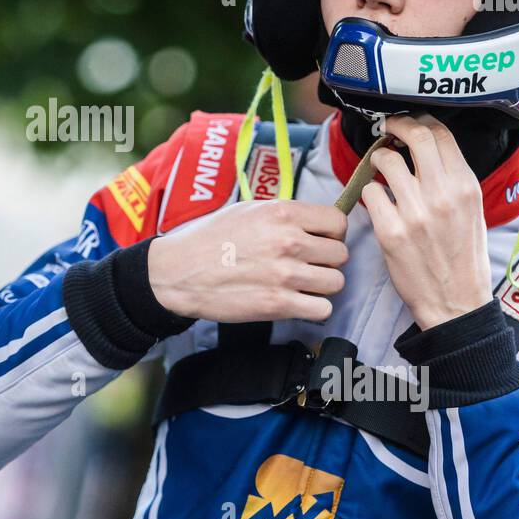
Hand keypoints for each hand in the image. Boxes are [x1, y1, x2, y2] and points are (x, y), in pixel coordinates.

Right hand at [147, 199, 348, 323]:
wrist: (179, 271)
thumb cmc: (211, 238)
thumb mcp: (249, 210)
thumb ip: (285, 215)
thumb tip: (317, 223)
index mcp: (282, 213)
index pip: (337, 222)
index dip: (331, 234)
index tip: (319, 241)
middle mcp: (288, 241)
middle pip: (340, 254)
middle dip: (326, 261)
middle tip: (306, 265)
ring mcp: (285, 274)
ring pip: (336, 282)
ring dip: (321, 286)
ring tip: (300, 284)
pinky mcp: (279, 304)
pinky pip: (323, 309)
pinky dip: (313, 308)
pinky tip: (296, 301)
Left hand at [360, 113, 492, 329]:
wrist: (456, 302)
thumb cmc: (463, 256)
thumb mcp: (473, 210)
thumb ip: (453, 178)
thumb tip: (429, 148)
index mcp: (466, 186)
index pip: (441, 134)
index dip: (419, 121)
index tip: (407, 122)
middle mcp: (443, 194)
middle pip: (415, 135)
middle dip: (396, 125)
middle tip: (386, 128)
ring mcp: (415, 212)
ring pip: (386, 161)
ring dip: (379, 160)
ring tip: (380, 168)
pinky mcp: (390, 231)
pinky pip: (371, 193)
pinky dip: (371, 193)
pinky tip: (379, 202)